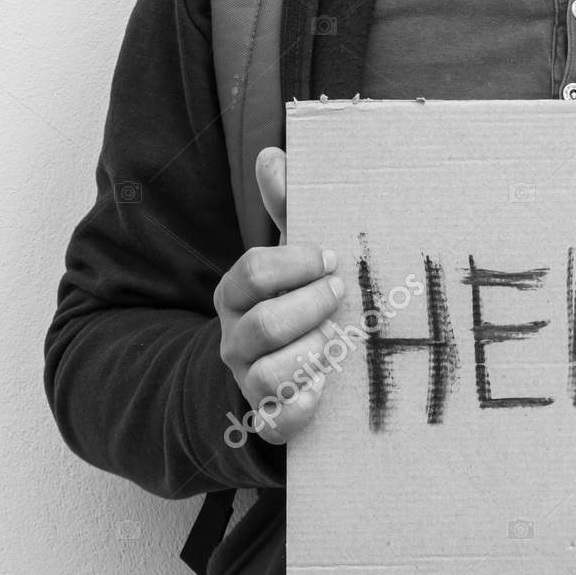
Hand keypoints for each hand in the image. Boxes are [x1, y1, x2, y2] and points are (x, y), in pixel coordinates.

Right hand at [213, 147, 344, 443]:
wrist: (278, 378)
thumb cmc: (294, 304)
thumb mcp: (291, 258)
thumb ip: (285, 209)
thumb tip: (272, 153)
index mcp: (237, 295)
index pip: (251, 273)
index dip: (294, 264)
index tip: (332, 257)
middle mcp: (235, 339)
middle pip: (261, 324)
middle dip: (308, 308)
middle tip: (339, 296)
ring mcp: (248, 382)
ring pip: (268, 373)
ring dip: (311, 355)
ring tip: (337, 344)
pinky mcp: (269, 419)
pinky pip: (276, 421)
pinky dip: (302, 407)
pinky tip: (324, 391)